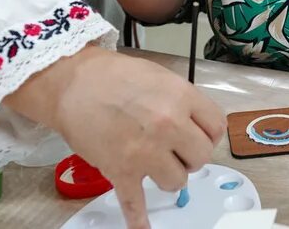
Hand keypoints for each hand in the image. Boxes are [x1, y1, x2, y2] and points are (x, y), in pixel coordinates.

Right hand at [8, 47, 223, 228]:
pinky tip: (142, 226)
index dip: (208, 132)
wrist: (72, 83)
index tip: (199, 134)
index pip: (216, 126)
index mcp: (180, 98)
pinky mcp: (122, 171)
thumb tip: (196, 122)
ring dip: (168, 175)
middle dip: (190, 154)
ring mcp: (145, 152)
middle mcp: (168, 125)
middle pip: (201, 157)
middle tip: (176, 148)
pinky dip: (139, 218)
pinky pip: (135, 203)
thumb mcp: (160, 77)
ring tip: (154, 162)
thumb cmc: (112, 75)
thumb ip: (183, 100)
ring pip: (177, 181)